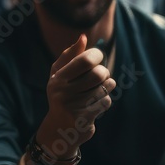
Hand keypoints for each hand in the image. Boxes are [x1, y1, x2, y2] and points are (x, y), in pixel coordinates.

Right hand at [37, 35, 113, 158]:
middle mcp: (63, 91)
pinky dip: (105, 101)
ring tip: (99, 89)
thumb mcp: (60, 74)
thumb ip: (71, 55)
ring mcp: (73, 106)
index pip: (85, 60)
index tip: (97, 58)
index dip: (97, 55)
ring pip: (105, 87)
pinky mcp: (84, 118)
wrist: (60, 128)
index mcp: (57, 78)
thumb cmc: (62, 94)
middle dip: (104, 73)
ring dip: (107, 86)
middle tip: (101, 75)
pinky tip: (96, 104)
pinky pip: (106, 102)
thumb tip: (83, 37)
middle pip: (98, 74)